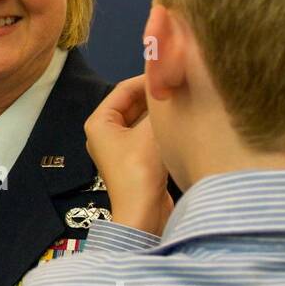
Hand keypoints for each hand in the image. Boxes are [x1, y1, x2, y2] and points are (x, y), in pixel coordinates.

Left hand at [83, 75, 172, 235]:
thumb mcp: (150, 131)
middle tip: (182, 84)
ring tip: (185, 99)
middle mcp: (106, 133)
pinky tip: (182, 121)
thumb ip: (160, 104)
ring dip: (160, 112)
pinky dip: (162, 127)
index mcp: (99, 122)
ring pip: (142, 119)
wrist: (143, 214)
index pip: (124, 89)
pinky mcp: (135, 160)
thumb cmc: (139, 171)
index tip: (172, 71)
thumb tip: (173, 80)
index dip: (147, 79)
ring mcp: (120, 148)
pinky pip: (148, 135)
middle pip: (133, 103)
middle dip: (155, 95)